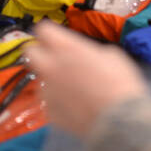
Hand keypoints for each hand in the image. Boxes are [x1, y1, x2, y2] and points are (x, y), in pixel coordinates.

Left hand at [25, 21, 146, 136]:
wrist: (119, 120)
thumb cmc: (120, 83)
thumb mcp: (111, 55)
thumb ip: (88, 51)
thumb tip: (83, 55)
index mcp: (67, 48)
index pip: (43, 29)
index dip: (50, 32)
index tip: (55, 36)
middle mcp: (51, 67)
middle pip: (30, 52)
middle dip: (40, 52)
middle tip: (54, 58)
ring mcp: (48, 91)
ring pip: (41, 79)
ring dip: (53, 79)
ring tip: (74, 89)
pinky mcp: (50, 111)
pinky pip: (50, 100)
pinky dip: (59, 101)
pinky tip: (76, 106)